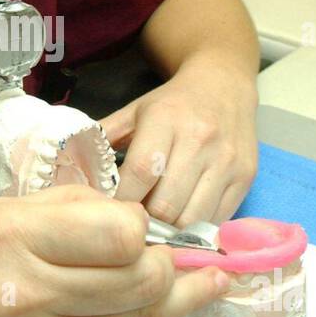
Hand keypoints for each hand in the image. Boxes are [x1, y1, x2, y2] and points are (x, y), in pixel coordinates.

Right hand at [0, 186, 230, 316]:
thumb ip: (64, 211)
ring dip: (160, 302)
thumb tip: (134, 216)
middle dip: (166, 267)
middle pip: (144, 279)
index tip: (138, 229)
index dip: (142, 230)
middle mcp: (26, 291)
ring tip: (184, 286)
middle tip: (167, 261)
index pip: (123, 233)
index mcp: (10, 235)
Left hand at [100, 60, 258, 227]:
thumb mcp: (135, 111)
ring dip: (170, 232)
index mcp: (167, 120)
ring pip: (192, 219)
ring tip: (154, 230)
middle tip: (131, 228)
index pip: (141, 173)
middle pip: (167, 204)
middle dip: (144, 223)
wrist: (225, 84)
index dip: (121, 202)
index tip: (109, 215)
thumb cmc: (174, 103)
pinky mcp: (246, 179)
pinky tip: (180, 224)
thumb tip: (69, 170)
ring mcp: (227, 162)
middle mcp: (201, 141)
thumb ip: (103, 138)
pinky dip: (195, 230)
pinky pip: (217, 220)